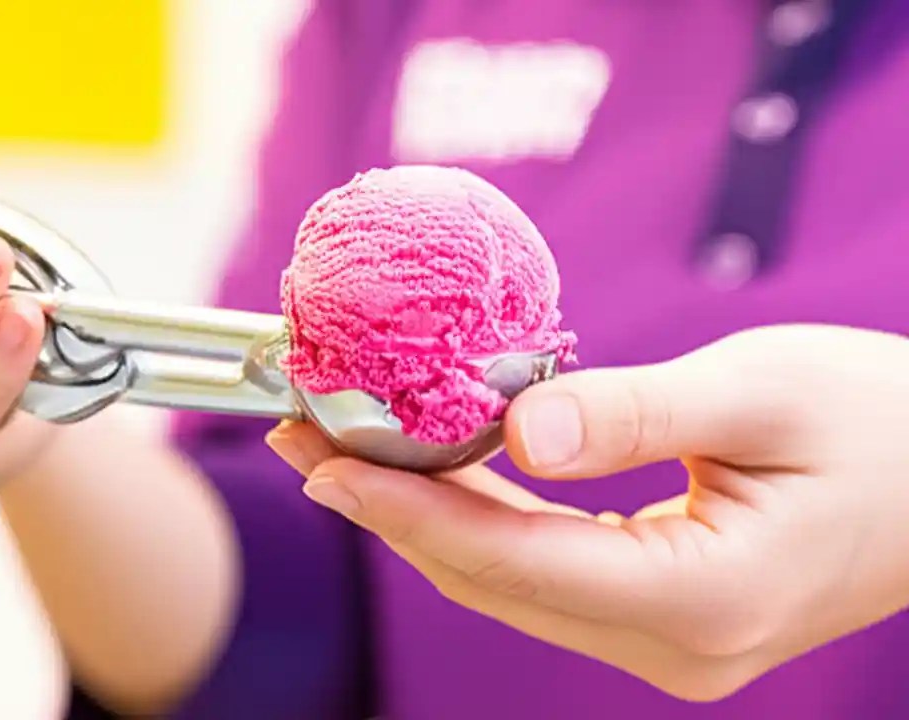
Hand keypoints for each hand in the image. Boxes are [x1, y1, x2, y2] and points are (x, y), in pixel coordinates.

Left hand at [266, 324, 908, 700]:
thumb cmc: (880, 422)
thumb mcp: (761, 392)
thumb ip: (632, 415)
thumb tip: (518, 429)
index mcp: (700, 599)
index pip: (510, 560)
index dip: (404, 511)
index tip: (322, 459)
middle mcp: (673, 647)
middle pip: (490, 578)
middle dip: (389, 510)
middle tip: (304, 438)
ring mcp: (666, 645)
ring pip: (507, 582)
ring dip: (421, 518)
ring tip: (341, 451)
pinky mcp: (661, 620)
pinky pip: (541, 574)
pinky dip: (477, 524)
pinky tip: (428, 473)